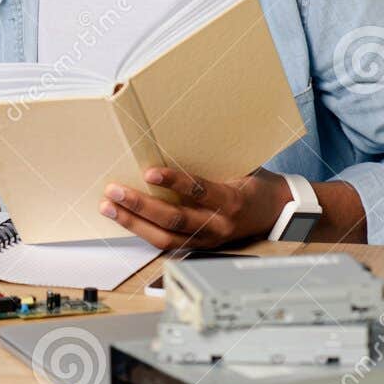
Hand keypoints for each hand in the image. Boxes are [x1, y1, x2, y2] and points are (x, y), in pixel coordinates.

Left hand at [99, 166, 290, 249]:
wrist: (273, 212)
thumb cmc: (252, 183)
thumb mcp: (238, 167)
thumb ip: (209, 161)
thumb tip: (172, 136)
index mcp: (231, 200)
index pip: (200, 191)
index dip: (174, 183)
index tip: (150, 173)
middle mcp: (218, 224)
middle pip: (174, 219)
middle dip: (140, 205)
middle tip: (115, 191)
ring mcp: (207, 240)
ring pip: (165, 237)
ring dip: (133, 222)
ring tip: (109, 207)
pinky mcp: (198, 248)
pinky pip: (166, 243)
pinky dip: (142, 232)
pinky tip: (123, 219)